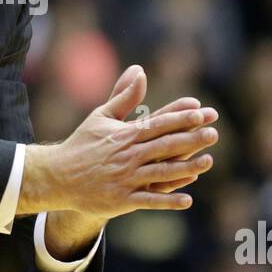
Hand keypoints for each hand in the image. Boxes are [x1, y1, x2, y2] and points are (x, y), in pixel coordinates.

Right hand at [20, 65, 217, 221]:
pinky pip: (149, 201)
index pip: (157, 123)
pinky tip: (187, 199)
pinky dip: (167, 200)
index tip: (201, 111)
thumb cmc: (83, 144)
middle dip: (190, 139)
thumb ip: (124, 95)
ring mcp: (125, 179)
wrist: (58, 177)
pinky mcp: (122, 200)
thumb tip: (140, 71)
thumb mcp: (102, 116)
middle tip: (213, 133)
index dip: (180, 118)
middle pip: (164, 146)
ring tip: (208, 161)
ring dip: (185, 168)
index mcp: (125, 135)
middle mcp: (128, 156)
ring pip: (160, 173)